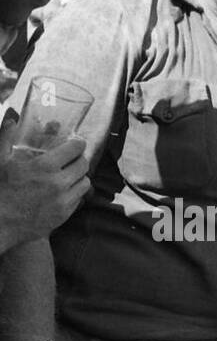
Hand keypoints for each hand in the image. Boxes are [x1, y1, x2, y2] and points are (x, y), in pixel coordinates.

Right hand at [0, 111, 89, 253]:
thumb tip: (13, 118)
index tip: (77, 142)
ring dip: (79, 176)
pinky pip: (79, 199)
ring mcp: (64, 200)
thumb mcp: (0, 160)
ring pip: (85, 182)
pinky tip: (64, 190)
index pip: (75, 149)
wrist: (0, 222)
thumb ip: (6, 137)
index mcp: (44, 166)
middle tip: (72, 158)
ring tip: (69, 174)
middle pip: (84, 165)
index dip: (77, 143)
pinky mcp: (65, 214)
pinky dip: (75, 192)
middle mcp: (59, 183)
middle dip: (79, 158)